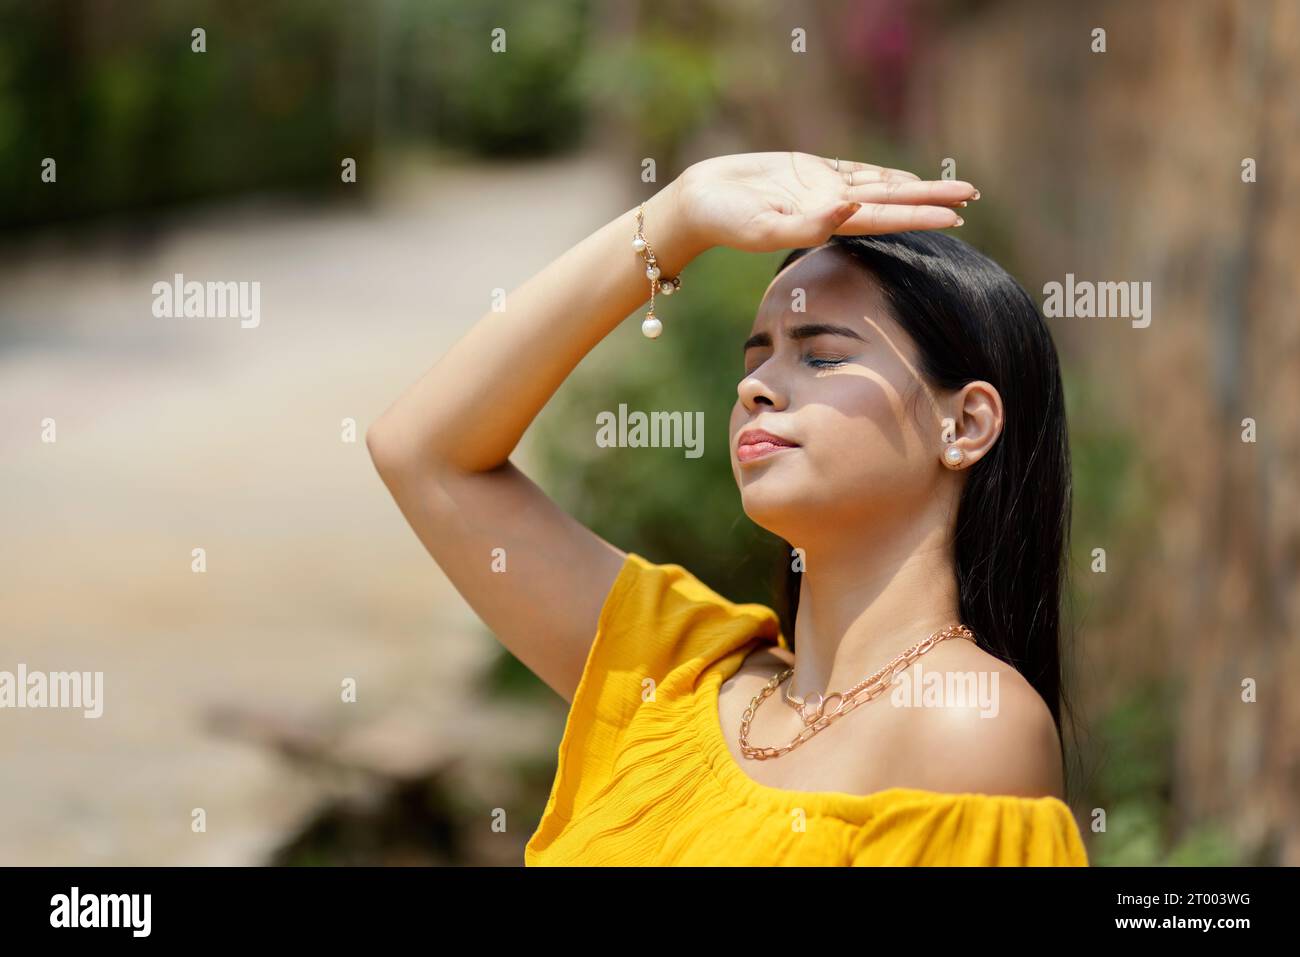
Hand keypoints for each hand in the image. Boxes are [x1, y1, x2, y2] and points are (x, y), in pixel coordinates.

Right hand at [671, 152, 976, 253]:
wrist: (699, 203)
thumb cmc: (726, 222)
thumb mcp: (764, 227)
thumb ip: (807, 224)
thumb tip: (850, 206)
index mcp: (827, 222)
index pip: (885, 219)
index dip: (920, 216)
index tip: (956, 216)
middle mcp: (831, 207)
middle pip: (892, 201)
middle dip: (931, 199)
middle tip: (972, 195)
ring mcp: (821, 189)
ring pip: (879, 185)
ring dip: (913, 187)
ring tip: (950, 187)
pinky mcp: (808, 172)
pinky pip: (855, 171)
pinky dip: (881, 174)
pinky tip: (903, 177)